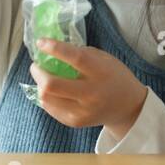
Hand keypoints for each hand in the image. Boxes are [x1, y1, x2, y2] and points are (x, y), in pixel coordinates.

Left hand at [29, 39, 149, 139]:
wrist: (128, 108)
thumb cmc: (115, 77)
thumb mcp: (106, 60)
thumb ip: (83, 54)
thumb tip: (54, 49)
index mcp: (101, 73)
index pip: (76, 58)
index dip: (55, 49)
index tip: (41, 42)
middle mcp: (91, 94)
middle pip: (52, 85)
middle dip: (38, 72)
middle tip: (36, 65)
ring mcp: (82, 111)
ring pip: (46, 98)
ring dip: (40, 84)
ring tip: (44, 78)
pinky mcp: (75, 122)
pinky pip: (49, 108)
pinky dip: (46, 97)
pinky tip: (53, 91)